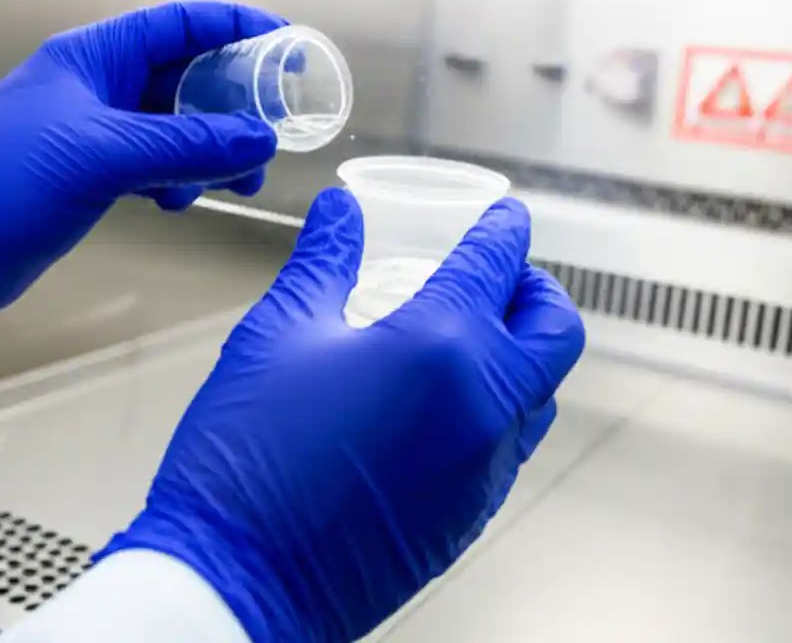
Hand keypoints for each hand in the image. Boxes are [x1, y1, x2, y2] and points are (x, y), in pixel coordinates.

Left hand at [0, 1, 286, 339]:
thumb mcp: (102, 156)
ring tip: (237, 181)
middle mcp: (94, 89)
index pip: (177, 24)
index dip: (233, 28)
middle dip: (232, 105)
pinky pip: (154, 167)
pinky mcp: (87, 179)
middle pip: (184, 79)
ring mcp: (91, 135)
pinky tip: (177, 202)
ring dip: (210, 152)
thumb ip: (185, 146)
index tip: (284, 43)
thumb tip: (256, 138)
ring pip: (174, 130)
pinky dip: (177, 181)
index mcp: (91, 58)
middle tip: (270, 134)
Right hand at [99, 190, 585, 640]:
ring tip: (466, 340)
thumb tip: (342, 213)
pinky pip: (508, 449)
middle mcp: (484, 409)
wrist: (237, 579)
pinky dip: (494, 413)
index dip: (502, 229)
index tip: (503, 215)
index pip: (496, 264)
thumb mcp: (276, 336)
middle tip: (496, 276)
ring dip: (520, 355)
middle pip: (554, 329)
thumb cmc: (248, 460)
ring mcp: (484, 470)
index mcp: (441, 348)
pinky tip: (436, 409)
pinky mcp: (468, 516)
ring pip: (541, 395)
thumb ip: (322, 263)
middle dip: (533, 290)